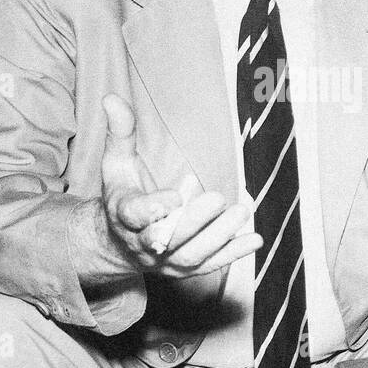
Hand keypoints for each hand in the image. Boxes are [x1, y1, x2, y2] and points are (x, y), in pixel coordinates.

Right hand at [95, 93, 261, 277]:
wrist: (116, 244)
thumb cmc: (122, 195)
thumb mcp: (116, 163)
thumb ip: (120, 133)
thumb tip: (112, 98)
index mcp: (123, 216)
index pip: (135, 215)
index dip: (154, 209)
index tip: (175, 197)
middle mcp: (142, 243)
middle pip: (166, 239)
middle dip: (192, 222)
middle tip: (219, 199)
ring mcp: (164, 260)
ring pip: (190, 255)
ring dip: (218, 237)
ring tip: (241, 212)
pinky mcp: (183, 269)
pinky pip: (209, 265)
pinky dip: (233, 254)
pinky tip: (255, 239)